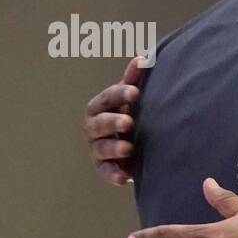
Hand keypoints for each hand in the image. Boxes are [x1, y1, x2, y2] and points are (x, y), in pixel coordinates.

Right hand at [85, 56, 146, 184]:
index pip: (108, 98)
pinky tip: (123, 178)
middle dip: (113, 122)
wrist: (132, 146)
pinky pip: (106, 171)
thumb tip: (143, 58)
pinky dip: (114, 175)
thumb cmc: (129, 115)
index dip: (120, 94)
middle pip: (100, 123)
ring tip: (129, 148)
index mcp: (101, 106)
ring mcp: (97, 148)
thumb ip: (134, 80)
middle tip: (129, 122)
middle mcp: (94, 126)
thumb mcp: (131, 99)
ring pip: (101, 147)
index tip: (135, 92)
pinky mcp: (104, 167)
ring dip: (114, 148)